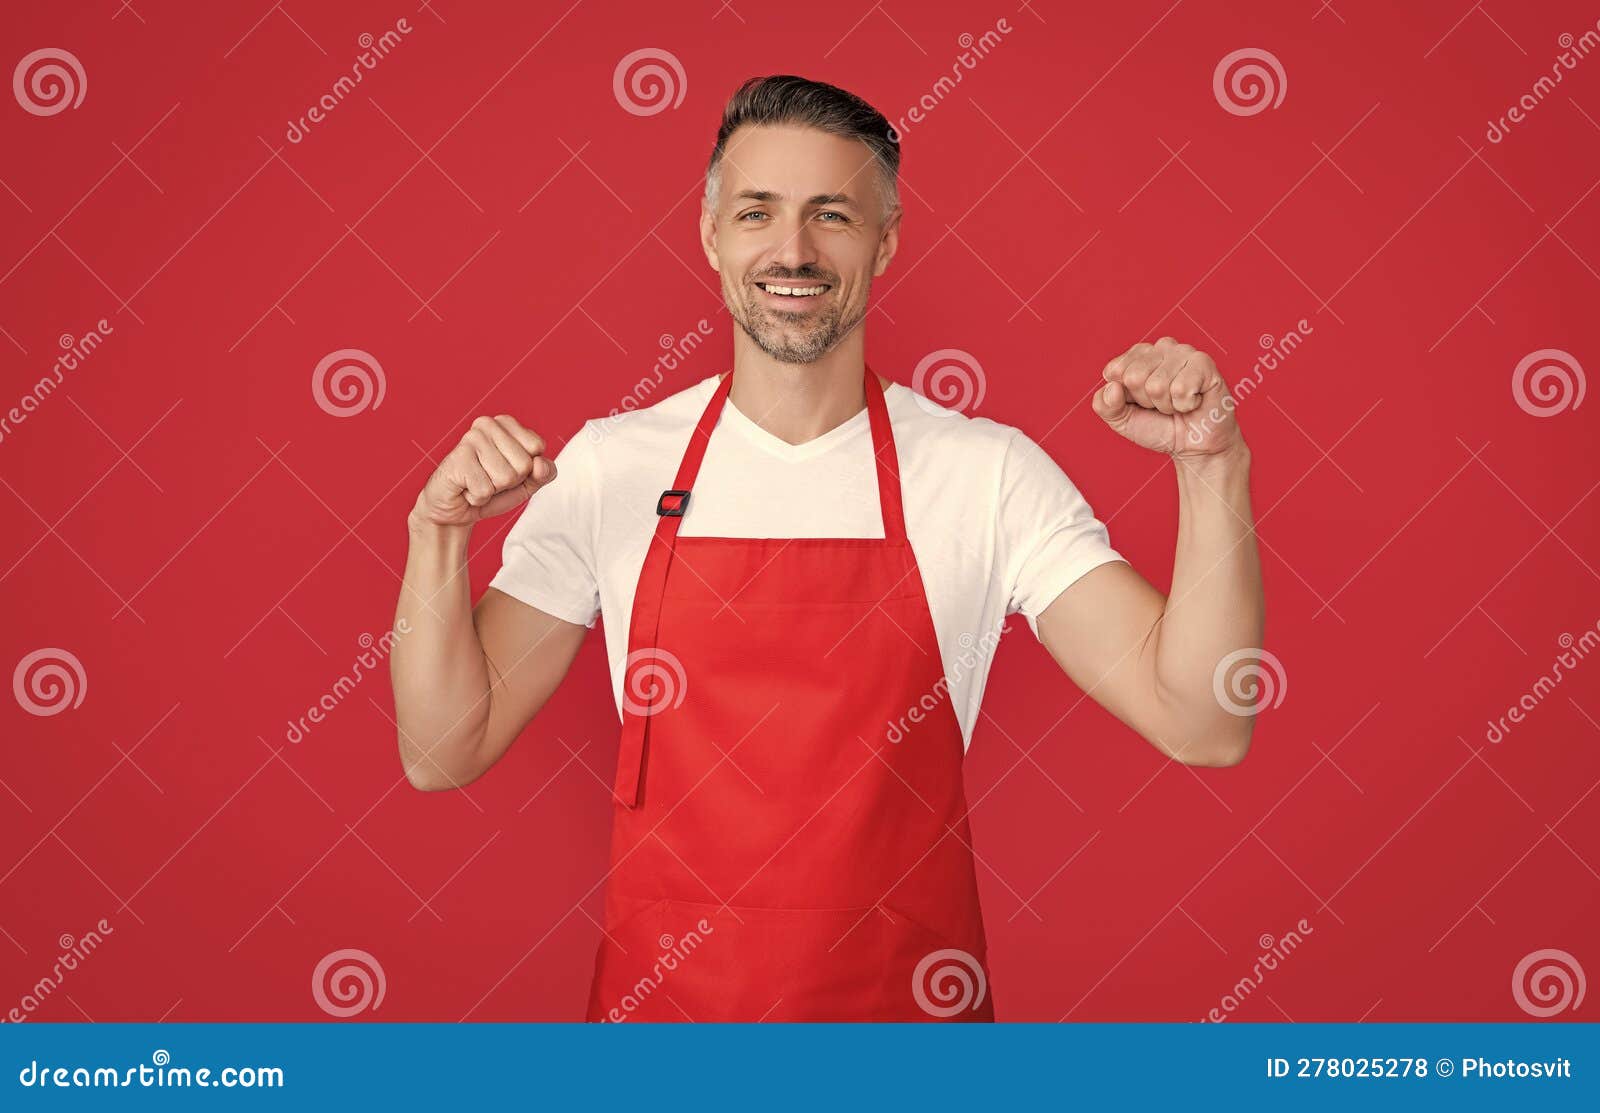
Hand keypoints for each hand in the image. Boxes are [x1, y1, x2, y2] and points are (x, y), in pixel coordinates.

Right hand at [412, 415, 555, 529]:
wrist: (455, 508)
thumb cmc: (491, 490)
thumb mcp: (526, 483)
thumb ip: (544, 473)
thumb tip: (541, 463)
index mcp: (506, 423)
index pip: (537, 447)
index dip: (526, 469)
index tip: (506, 469)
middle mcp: (487, 424)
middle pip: (523, 464)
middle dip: (510, 482)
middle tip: (489, 479)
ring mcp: (471, 439)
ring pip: (506, 478)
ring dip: (493, 490)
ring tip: (477, 483)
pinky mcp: (458, 458)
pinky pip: (485, 490)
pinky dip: (478, 498)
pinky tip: (466, 489)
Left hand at [1091, 337, 1242, 458]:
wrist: (1193, 446)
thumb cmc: (1159, 427)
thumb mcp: (1122, 420)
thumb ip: (1105, 405)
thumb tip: (1112, 387)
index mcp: (1138, 355)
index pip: (1115, 370)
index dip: (1127, 396)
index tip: (1143, 403)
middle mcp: (1161, 348)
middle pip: (1134, 377)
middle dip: (1147, 401)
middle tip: (1163, 406)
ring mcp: (1183, 352)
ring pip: (1157, 384)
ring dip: (1167, 405)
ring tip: (1178, 405)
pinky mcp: (1203, 363)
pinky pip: (1181, 388)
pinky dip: (1185, 405)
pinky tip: (1194, 402)